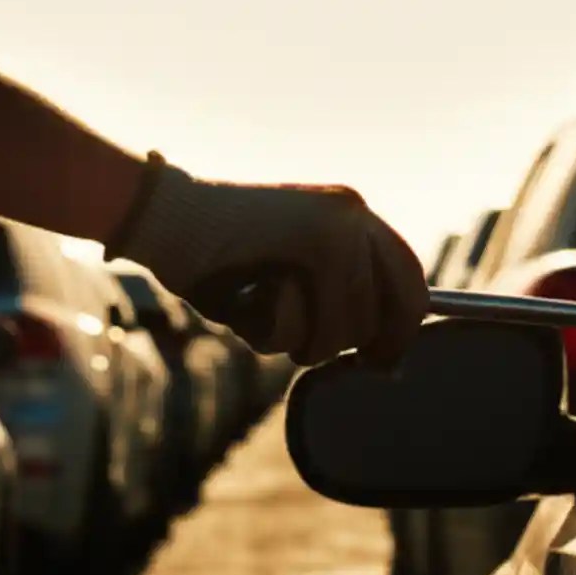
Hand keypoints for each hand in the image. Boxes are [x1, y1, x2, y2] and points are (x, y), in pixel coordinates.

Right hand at [108, 158, 428, 365]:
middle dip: (332, 342)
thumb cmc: (217, 254)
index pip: (410, 279)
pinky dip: (270, 331)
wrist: (165, 216)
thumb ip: (337, 300)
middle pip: (376, 319)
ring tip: (258, 303)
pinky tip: (245, 297)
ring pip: (343, 332)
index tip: (381, 361)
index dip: (401, 329)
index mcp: (351, 213)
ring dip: (295, 338)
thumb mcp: (289, 270)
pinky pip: (309, 331)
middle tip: (290, 333)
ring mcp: (336, 232)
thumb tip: (390, 361)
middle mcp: (353, 217)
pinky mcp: (314, 252)